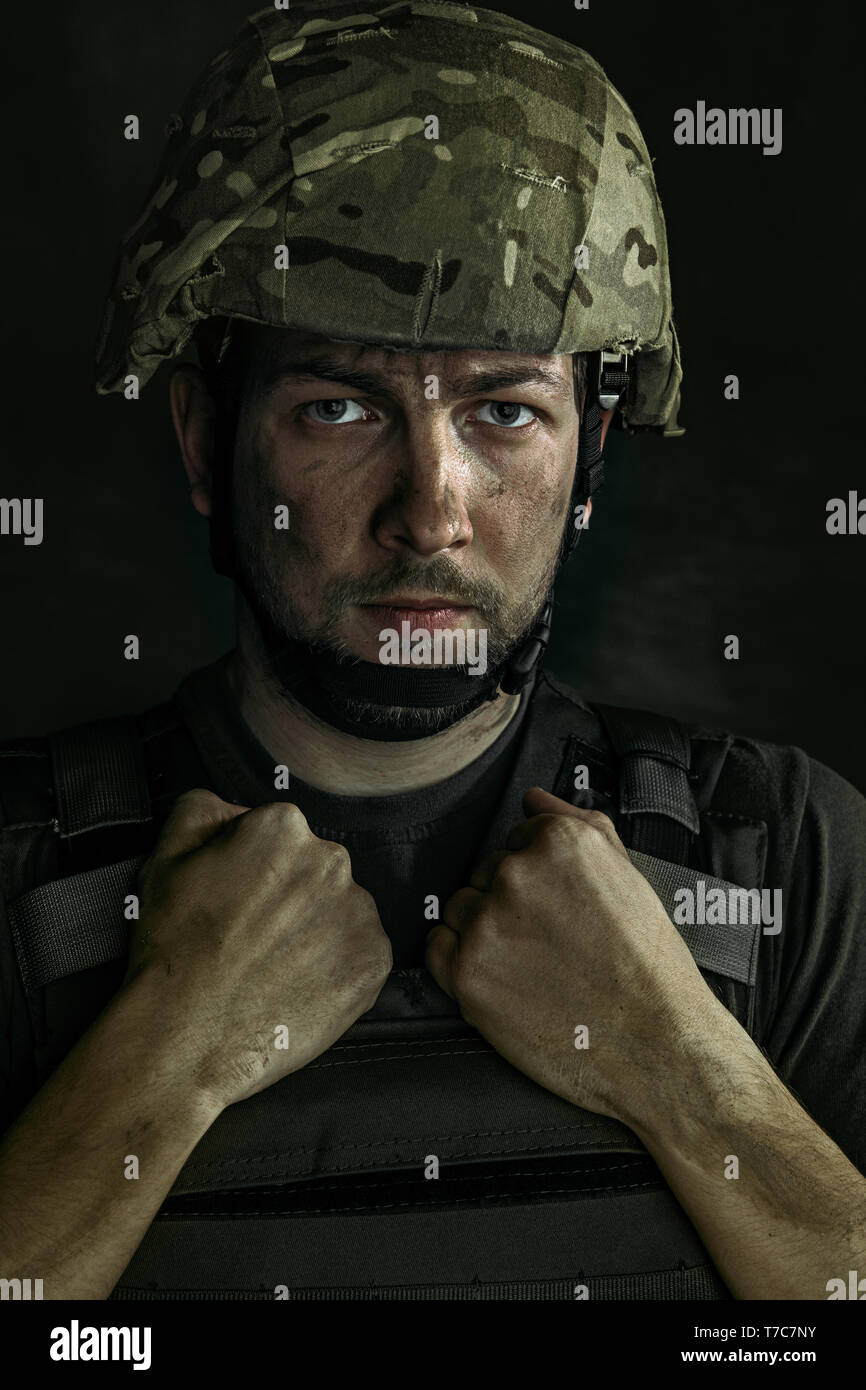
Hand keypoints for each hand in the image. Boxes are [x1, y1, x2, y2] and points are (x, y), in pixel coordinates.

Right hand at [124, 789, 391, 1109]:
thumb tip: (235, 807)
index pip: (281, 835)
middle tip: (253, 936)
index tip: (240, 899)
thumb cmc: (175, 954)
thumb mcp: (165, 858)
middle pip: (315, 870)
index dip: (255, 869)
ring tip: (273, 965)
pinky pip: (362, 953)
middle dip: (291, 896)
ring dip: (316, 931)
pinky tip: (298, 983)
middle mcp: (330, 861)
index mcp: (282, 827)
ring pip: (340, 910)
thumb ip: (204, 810)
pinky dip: (337, 968)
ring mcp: (356, 913)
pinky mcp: (373, 961)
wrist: (185, 1037)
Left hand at [425, 786, 711, 1121]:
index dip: (538, 880)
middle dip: (509, 904)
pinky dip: (458, 961)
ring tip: (532, 964)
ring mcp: (487, 925)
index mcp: (556, 842)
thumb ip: (574, 821)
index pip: (515, 842)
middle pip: (484, 875)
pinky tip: (503, 979)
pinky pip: (436, 948)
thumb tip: (531, 796)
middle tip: (550, 943)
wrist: (655, 1042)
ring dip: (483, 931)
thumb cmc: (647, 961)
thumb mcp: (625, 871)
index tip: (559, 910)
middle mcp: (516, 874)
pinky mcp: (466, 974)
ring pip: (458, 909)